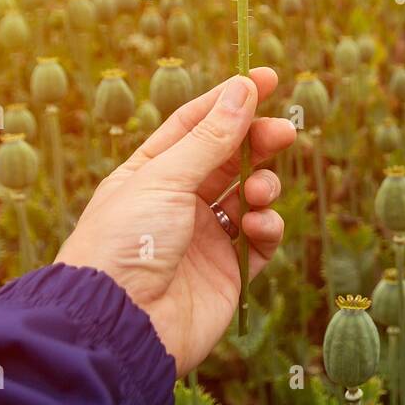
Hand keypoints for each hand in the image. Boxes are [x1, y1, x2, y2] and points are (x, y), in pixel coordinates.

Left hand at [57, 67, 294, 375]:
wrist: (118, 327)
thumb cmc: (125, 244)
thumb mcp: (165, 179)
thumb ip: (211, 138)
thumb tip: (242, 89)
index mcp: (150, 173)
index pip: (196, 124)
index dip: (231, 99)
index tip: (267, 78)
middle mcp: (178, 202)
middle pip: (230, 157)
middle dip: (259, 142)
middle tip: (285, 133)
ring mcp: (204, 238)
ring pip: (249, 196)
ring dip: (263, 186)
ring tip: (258, 194)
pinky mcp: (227, 273)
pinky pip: (259, 241)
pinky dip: (267, 228)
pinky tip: (259, 226)